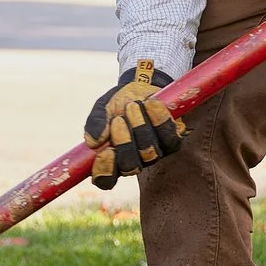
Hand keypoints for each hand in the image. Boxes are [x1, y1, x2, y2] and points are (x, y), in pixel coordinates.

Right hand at [84, 60, 178, 189]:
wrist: (142, 86)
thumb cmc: (119, 103)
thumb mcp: (103, 108)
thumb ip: (96, 123)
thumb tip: (93, 142)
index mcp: (112, 159)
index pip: (106, 179)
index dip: (105, 170)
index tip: (105, 151)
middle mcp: (134, 161)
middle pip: (130, 167)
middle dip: (124, 143)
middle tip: (118, 120)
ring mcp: (154, 154)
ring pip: (149, 152)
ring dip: (139, 126)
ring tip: (133, 105)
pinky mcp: (172, 142)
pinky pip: (168, 137)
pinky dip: (159, 119)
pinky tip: (150, 103)